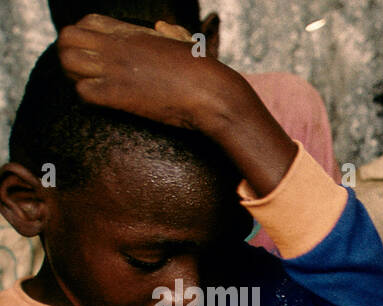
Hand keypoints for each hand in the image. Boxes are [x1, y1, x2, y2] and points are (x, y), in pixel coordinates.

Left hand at [57, 15, 231, 131]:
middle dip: (71, 56)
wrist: (214, 95)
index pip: (85, 22)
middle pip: (66, 39)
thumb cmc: (206, 72)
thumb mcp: (187, 43)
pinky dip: (90, 99)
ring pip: (67, 63)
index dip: (84, 38)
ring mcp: (115, 69)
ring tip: (95, 88)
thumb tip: (163, 26)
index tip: (96, 55)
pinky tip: (107, 103)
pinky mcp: (117, 94)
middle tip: (88, 74)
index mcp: (133, 33)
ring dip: (75, 77)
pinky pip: (82, 92)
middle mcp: (118, 47)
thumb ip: (171, 33)